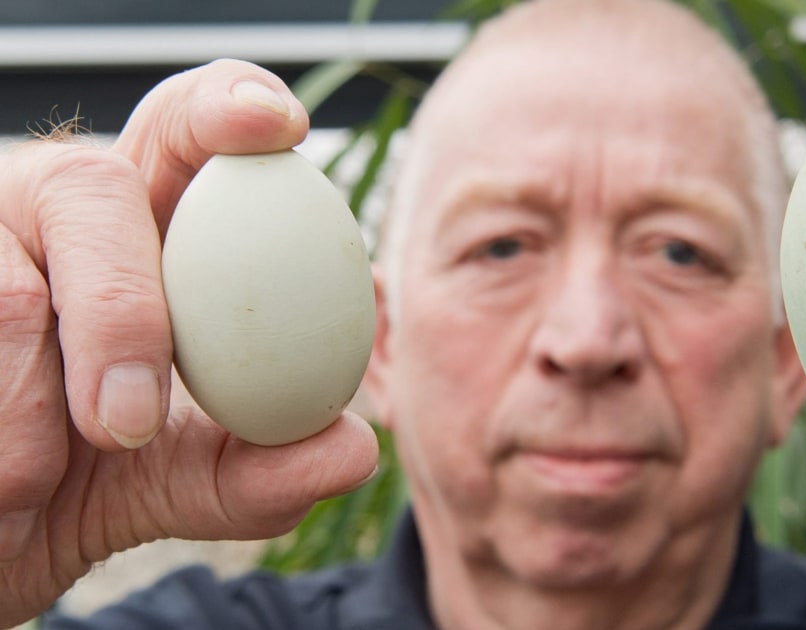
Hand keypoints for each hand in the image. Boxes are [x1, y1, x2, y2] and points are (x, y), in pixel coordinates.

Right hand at [0, 60, 377, 626]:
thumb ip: (259, 467)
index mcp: (143, 231)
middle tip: (125, 427)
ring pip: (7, 292)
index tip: (275, 128)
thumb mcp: (178, 480)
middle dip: (119, 315)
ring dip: (29, 417)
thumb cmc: (87, 482)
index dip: (227, 106)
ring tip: (27, 490)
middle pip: (93, 188)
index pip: (186, 130)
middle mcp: (55, 209)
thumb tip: (354, 450)